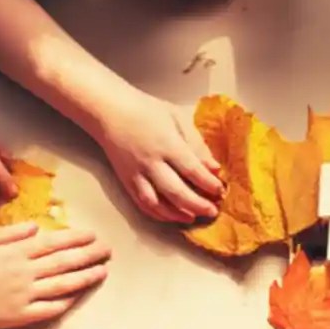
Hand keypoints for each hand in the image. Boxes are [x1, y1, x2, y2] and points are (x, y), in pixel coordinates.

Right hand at [0, 222, 109, 328]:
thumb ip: (10, 233)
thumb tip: (37, 227)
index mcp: (15, 253)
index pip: (53, 243)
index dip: (75, 239)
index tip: (92, 235)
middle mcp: (24, 273)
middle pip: (64, 262)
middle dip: (89, 254)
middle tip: (107, 250)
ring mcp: (26, 295)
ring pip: (63, 284)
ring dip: (86, 276)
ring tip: (103, 270)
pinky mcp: (24, 316)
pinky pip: (52, 308)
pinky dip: (68, 300)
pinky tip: (81, 293)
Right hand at [93, 91, 224, 222]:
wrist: (109, 112)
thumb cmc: (146, 111)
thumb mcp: (177, 118)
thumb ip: (196, 144)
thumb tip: (214, 168)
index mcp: (167, 144)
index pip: (192, 170)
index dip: (208, 184)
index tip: (220, 191)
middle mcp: (151, 162)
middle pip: (176, 191)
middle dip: (197, 205)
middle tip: (212, 211)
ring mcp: (136, 174)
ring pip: (158, 203)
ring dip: (177, 214)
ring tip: (193, 218)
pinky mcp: (126, 181)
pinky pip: (142, 204)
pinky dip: (158, 214)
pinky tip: (172, 216)